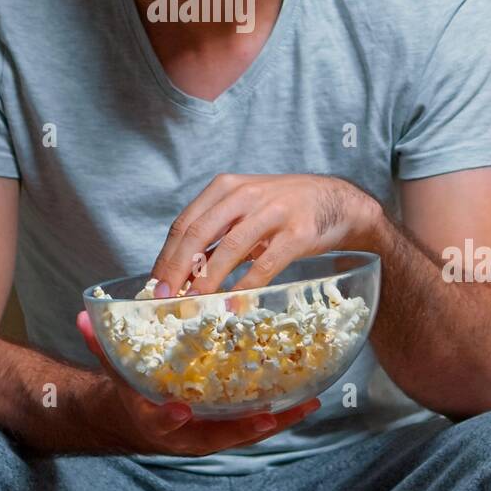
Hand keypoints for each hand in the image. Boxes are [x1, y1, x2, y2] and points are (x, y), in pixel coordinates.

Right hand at [76, 309, 319, 457]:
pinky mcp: (229, 425)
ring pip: (246, 432)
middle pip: (217, 435)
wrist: (140, 419)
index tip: (180, 409)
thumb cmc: (130, 392)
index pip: (161, 422)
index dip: (170, 418)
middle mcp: (188, 434)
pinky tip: (309, 399)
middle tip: (268, 417)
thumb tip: (84, 317)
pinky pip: (257, 422)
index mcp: (156, 421)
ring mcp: (212, 432)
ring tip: (307, 405)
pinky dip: (282, 413)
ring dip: (276, 421)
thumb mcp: (114, 370)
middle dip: (243, 428)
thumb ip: (102, 345)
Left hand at [149, 172, 379, 296]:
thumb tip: (179, 273)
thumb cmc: (282, 208)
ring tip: (192, 303)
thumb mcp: (244, 208)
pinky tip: (232, 303)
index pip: (186, 223)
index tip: (154, 284)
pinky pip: (265, 264)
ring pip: (229, 248)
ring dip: (207, 279)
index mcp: (226, 187)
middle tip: (165, 297)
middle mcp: (245, 194)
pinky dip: (245, 287)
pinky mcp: (297, 233)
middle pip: (200, 233)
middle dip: (177, 269)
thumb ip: (215, 233)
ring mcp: (272, 212)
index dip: (166, 256)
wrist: (336, 201)